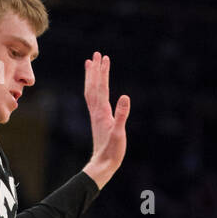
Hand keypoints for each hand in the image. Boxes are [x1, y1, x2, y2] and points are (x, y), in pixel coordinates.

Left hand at [82, 53, 129, 188]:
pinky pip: (92, 100)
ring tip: (90, 64)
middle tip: (96, 54)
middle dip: (95, 69)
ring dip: (91, 77)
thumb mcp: (119, 133)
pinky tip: (95, 86)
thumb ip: (122, 115)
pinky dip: (92, 89)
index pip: (102, 87)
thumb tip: (126, 97)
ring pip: (91, 91)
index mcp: (102, 112)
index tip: (105, 58)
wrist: (103, 164)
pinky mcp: (97, 120)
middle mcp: (96, 111)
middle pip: (93, 86)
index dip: (103, 72)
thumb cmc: (112, 151)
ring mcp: (96, 115)